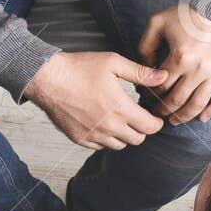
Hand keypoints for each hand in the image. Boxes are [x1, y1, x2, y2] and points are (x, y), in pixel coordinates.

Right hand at [22, 51, 168, 149]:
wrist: (47, 79)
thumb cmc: (78, 68)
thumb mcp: (113, 63)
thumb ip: (140, 73)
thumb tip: (162, 77)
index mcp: (120, 108)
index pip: (150, 127)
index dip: (156, 122)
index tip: (154, 116)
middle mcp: (108, 126)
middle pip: (137, 139)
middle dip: (141, 129)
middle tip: (137, 116)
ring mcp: (93, 135)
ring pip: (120, 145)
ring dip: (124, 135)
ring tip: (119, 119)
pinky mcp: (80, 139)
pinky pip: (101, 146)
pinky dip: (106, 138)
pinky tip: (102, 123)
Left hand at [136, 4, 210, 124]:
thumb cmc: (189, 13)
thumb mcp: (158, 21)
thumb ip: (146, 45)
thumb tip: (146, 68)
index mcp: (180, 56)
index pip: (161, 85)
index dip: (151, 94)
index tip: (147, 97)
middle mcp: (199, 68)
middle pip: (177, 100)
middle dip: (164, 110)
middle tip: (157, 115)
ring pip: (198, 104)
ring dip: (184, 117)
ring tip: (175, 121)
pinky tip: (202, 118)